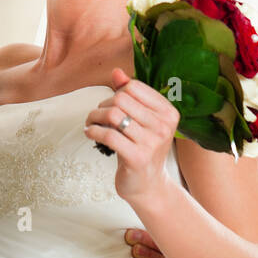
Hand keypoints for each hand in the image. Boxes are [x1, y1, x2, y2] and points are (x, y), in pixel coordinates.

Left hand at [84, 68, 178, 208]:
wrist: (148, 185)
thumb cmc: (143, 149)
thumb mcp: (141, 120)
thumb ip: (130, 95)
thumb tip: (117, 72)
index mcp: (168, 113)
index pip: (134, 87)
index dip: (117, 94)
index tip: (111, 105)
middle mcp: (164, 126)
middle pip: (121, 99)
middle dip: (102, 105)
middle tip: (96, 116)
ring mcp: (152, 143)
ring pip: (112, 115)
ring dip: (94, 117)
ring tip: (90, 124)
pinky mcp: (137, 158)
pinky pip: (108, 135)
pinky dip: (92, 131)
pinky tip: (89, 134)